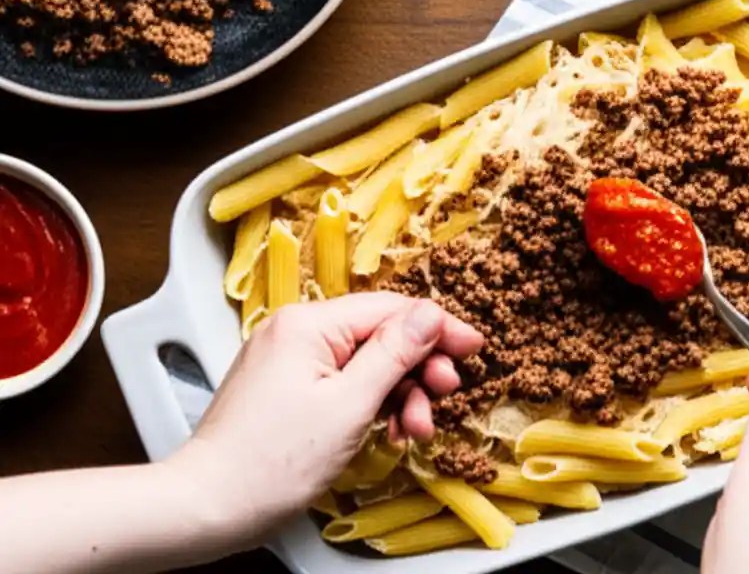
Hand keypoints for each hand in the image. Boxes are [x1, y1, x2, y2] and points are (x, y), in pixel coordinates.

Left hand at [171, 293, 482, 539]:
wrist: (207, 507)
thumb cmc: (273, 461)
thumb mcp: (350, 404)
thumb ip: (394, 353)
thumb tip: (429, 314)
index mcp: (308, 324)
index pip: (390, 309)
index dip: (437, 328)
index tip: (473, 348)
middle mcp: (295, 332)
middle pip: (379, 335)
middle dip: (417, 369)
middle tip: (443, 397)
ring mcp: (288, 361)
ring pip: (365, 363)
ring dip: (399, 394)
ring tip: (413, 430)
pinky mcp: (286, 389)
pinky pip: (343, 383)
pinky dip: (371, 405)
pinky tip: (387, 432)